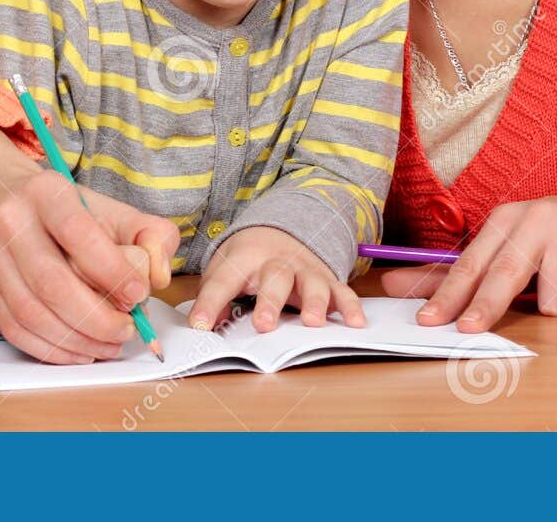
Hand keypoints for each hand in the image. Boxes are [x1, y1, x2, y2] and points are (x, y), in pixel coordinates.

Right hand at [0, 124, 179, 364]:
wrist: (2, 197)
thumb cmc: (68, 210)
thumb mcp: (113, 208)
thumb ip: (151, 236)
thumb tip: (158, 277)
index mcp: (47, 193)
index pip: (78, 233)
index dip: (111, 270)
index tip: (138, 295)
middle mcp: (11, 222)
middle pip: (51, 282)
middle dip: (96, 317)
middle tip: (127, 330)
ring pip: (31, 312)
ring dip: (76, 339)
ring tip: (110, 345)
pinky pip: (15, 330)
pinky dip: (52, 349)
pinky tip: (81, 351)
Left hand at [190, 227, 365, 333]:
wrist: (282, 229)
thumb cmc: (248, 258)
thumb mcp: (224, 268)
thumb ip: (215, 296)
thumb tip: (205, 324)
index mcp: (244, 257)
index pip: (224, 280)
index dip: (210, 302)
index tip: (200, 325)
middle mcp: (277, 261)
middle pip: (275, 277)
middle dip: (271, 302)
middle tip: (264, 325)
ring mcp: (305, 268)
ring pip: (312, 282)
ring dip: (313, 302)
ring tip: (312, 323)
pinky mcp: (327, 278)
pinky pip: (342, 291)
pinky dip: (350, 306)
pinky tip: (356, 323)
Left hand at [380, 174, 556, 332]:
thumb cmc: (548, 241)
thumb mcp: (502, 250)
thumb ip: (455, 272)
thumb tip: (393, 284)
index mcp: (503, 221)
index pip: (468, 262)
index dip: (445, 292)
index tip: (425, 318)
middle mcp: (532, 221)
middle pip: (500, 271)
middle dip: (478, 305)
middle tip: (460, 330)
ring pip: (545, 292)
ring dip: (541, 305)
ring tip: (541, 300)